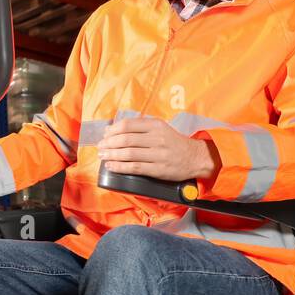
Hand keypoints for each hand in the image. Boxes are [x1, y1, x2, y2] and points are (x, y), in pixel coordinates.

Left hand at [98, 117, 219, 181]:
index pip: (128, 125)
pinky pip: (135, 167)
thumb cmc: (173, 142)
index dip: (112, 130)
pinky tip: (111, 166)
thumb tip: (113, 129)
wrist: (195, 157)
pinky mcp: (158, 169)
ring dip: (111, 155)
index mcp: (156, 125)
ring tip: (102, 156)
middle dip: (109, 143)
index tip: (104, 134)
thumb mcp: (160, 128)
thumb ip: (140, 127)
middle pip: (126, 140)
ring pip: (129, 154)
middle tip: (100, 147)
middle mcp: (157, 138)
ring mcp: (158, 154)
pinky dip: (120, 167)